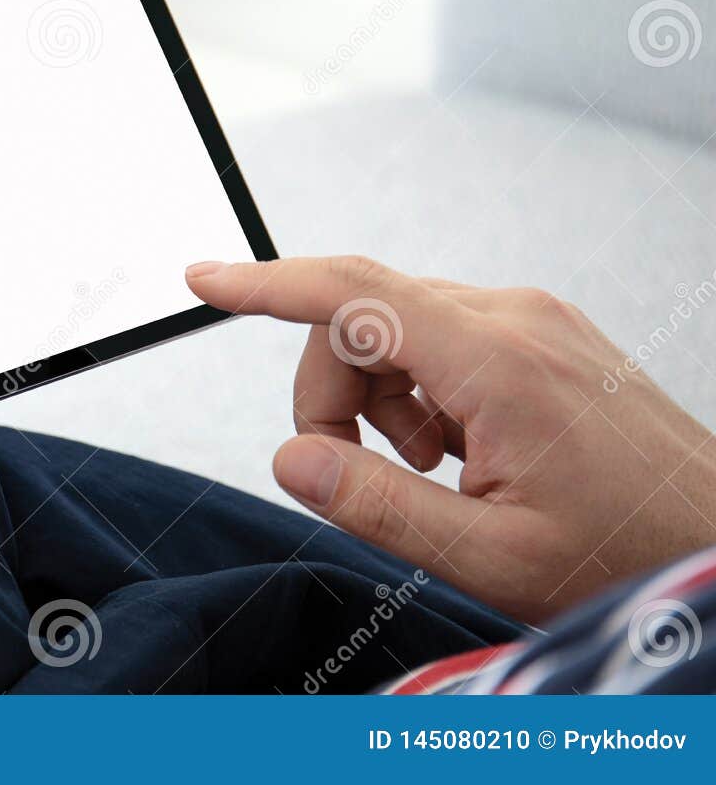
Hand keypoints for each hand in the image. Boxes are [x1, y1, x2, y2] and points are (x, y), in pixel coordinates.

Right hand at [186, 256, 715, 623]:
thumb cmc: (632, 554)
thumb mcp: (494, 557)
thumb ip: (378, 506)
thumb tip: (289, 461)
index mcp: (500, 362)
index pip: (353, 294)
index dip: (264, 285)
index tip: (204, 279)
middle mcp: (513, 317)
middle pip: (360, 318)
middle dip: (330, 396)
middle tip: (349, 473)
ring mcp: (531, 320)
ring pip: (394, 329)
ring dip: (377, 401)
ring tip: (428, 472)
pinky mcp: (538, 335)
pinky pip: (438, 340)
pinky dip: (418, 395)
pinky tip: (456, 454)